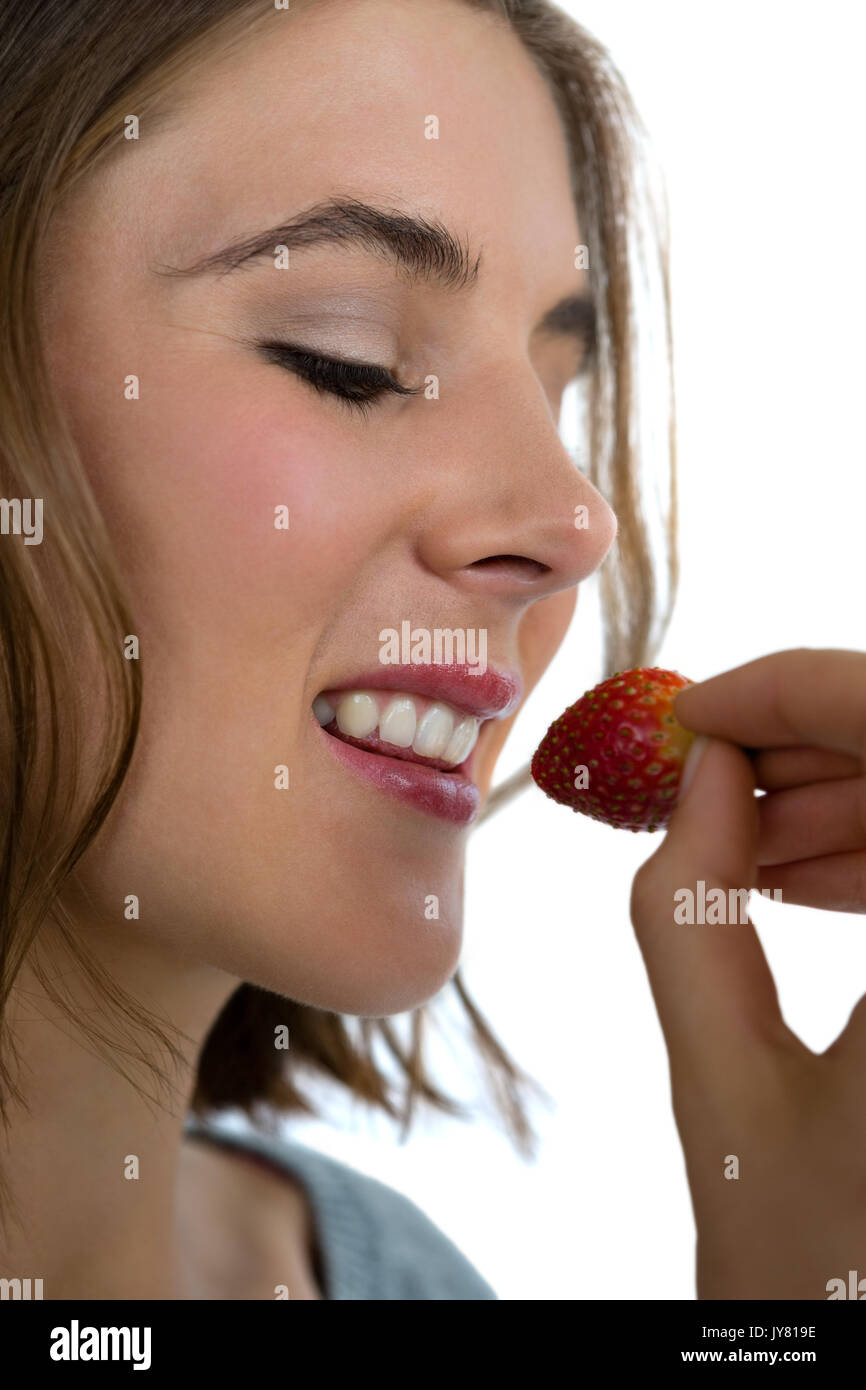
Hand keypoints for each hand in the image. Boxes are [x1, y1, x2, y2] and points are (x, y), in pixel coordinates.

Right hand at [629, 647, 865, 1298]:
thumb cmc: (823, 1289)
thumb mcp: (730, 1096)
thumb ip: (692, 913)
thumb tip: (702, 775)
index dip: (794, 691)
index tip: (696, 714)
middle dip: (819, 742)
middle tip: (709, 773)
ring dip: (856, 801)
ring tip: (745, 843)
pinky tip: (805, 882)